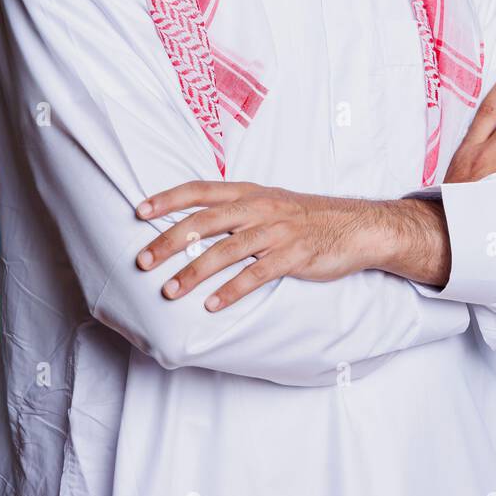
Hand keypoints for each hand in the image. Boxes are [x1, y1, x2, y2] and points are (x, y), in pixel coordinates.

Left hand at [134, 181, 379, 309]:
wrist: (355, 226)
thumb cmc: (305, 217)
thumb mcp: (269, 201)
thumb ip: (235, 209)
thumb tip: (192, 223)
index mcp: (250, 192)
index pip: (201, 190)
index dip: (169, 199)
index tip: (140, 212)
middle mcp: (259, 208)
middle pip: (206, 221)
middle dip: (170, 241)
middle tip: (142, 261)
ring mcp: (277, 232)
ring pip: (227, 250)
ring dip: (195, 271)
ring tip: (170, 291)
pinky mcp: (293, 256)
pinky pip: (256, 274)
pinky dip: (232, 290)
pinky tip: (212, 306)